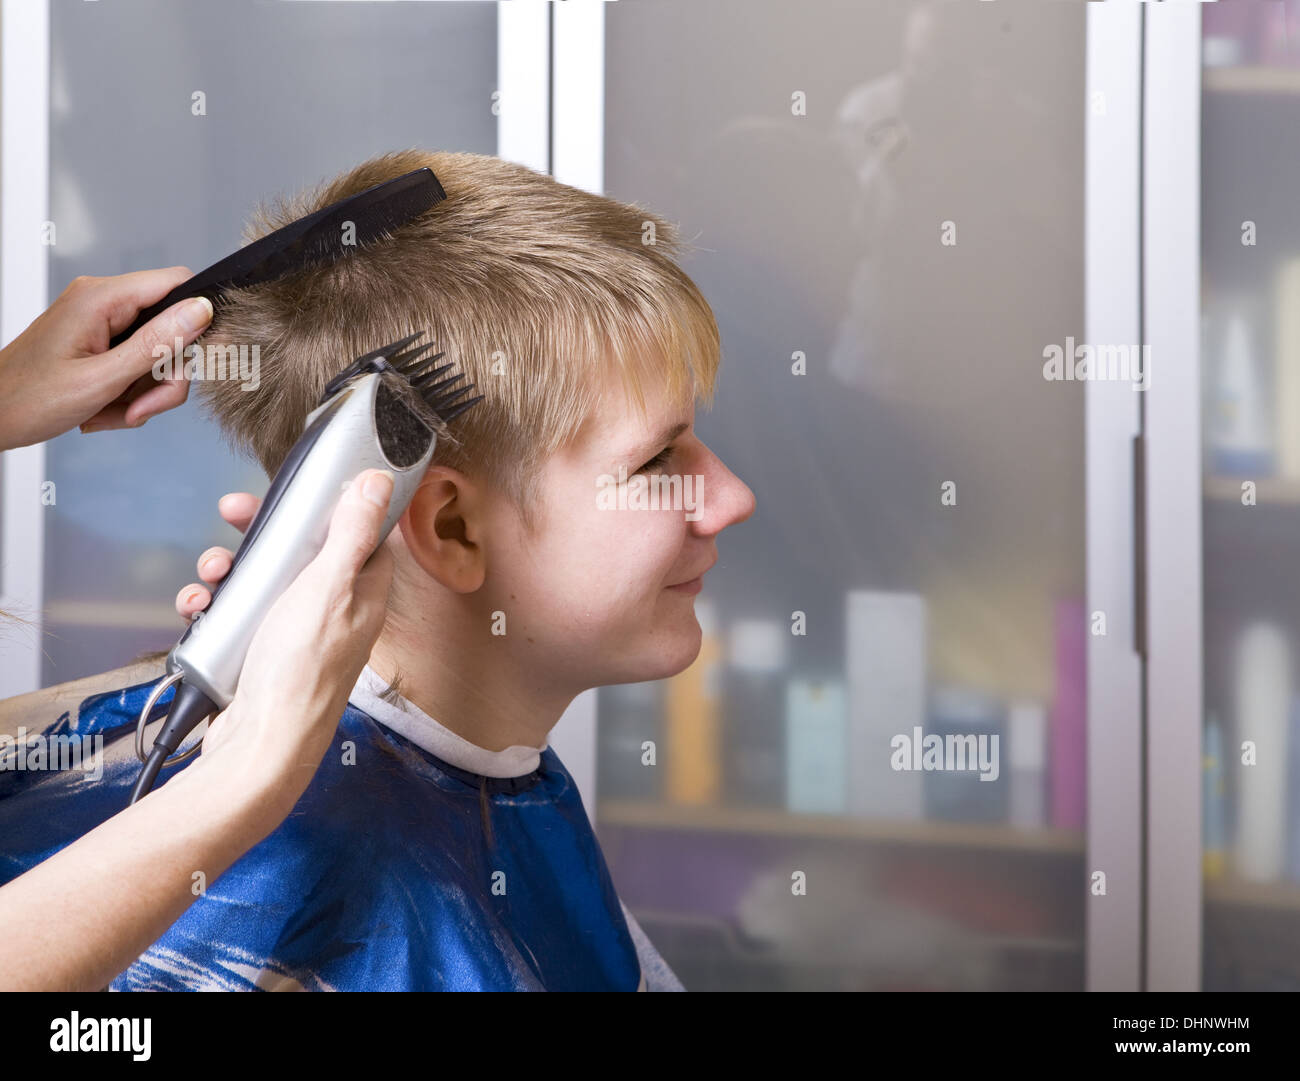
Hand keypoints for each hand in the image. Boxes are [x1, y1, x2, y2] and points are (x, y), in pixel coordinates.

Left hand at [0, 268, 212, 450]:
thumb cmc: (28, 399)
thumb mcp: (102, 379)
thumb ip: (156, 344)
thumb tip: (200, 311)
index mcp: (101, 298)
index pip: (177, 283)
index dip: (198, 318)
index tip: (196, 359)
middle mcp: (103, 303)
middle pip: (172, 330)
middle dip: (165, 377)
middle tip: (141, 408)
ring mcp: (101, 323)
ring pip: (158, 356)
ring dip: (146, 393)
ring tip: (115, 412)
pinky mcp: (100, 342)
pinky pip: (138, 366)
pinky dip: (130, 394)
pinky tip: (107, 409)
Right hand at [170, 470, 394, 822]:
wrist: (258, 746)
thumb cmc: (301, 670)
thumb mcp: (329, 588)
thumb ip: (352, 534)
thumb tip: (380, 483)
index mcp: (363, 593)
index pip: (357, 533)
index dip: (328, 505)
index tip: (298, 489)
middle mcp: (332, 610)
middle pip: (300, 550)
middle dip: (261, 530)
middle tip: (232, 511)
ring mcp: (293, 632)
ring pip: (260, 578)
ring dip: (229, 568)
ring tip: (211, 574)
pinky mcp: (259, 651)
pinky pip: (235, 613)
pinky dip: (213, 605)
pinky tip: (198, 610)